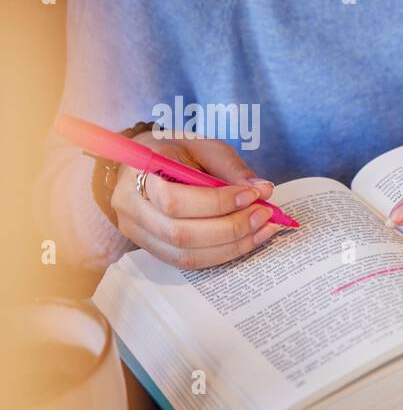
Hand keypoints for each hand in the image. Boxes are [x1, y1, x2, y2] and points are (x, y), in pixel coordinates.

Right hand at [111, 132, 280, 269]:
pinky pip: (189, 262)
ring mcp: (138, 232)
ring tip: (263, 228)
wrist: (148, 166)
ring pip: (186, 254)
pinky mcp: (152, 249)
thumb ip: (232, 168)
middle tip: (264, 214)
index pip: (174, 200)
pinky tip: (248, 240)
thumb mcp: (205, 148)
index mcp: (138, 172)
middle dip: (230, 228)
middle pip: (180, 233)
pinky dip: (223, 254)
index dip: (217, 202)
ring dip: (232, 245)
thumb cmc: (178, 153)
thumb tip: (263, 190)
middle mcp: (131, 206)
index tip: (252, 195)